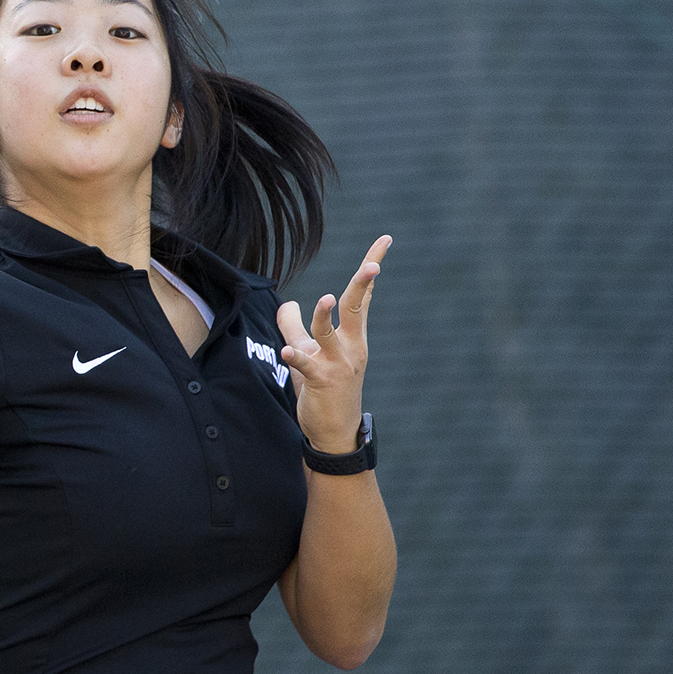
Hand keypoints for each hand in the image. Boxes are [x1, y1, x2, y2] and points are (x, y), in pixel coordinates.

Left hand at [278, 236, 390, 452]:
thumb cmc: (324, 389)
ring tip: (324, 299)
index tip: (384, 241)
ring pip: (329, 334)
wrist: (334, 431)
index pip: (361, 297)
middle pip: (355, 308)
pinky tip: (289, 351)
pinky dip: (297, 357)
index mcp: (351, 336)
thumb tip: (288, 303)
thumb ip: (295, 327)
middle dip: (363, 285)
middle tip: (373, 265)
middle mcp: (349, 346)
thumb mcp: (309, 353)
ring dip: (325, 317)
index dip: (370, 269)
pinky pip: (307, 365)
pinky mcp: (321, 382)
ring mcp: (337, 364)